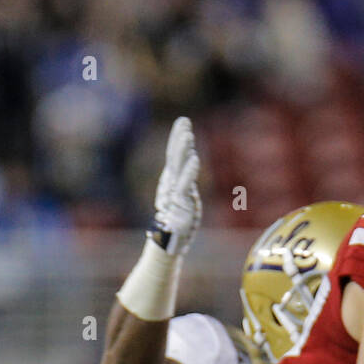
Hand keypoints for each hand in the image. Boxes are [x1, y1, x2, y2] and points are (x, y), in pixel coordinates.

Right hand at [147, 117, 201, 257]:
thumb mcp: (181, 198)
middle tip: (184, 121)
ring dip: (182, 149)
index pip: (174, 156)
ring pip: (177, 166)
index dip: (177, 139)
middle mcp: (171, 183)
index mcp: (171, 180)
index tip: (183, 123)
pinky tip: (195, 158)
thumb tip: (189, 162)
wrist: (169, 241)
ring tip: (188, 134)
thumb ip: (183, 181)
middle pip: (174, 156)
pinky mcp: (180, 203)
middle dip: (179, 138)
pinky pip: (185, 183)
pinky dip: (189, 170)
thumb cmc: (177, 221)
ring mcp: (174, 192)